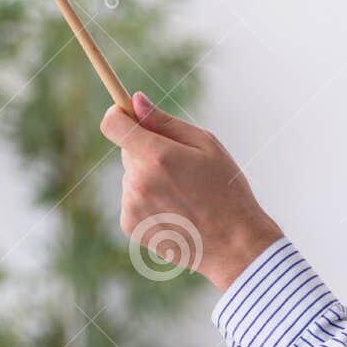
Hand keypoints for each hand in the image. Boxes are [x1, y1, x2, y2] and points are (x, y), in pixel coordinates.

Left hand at [100, 91, 283, 290]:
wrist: (233, 244)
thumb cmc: (226, 189)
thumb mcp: (206, 146)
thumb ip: (166, 122)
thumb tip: (136, 101)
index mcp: (157, 156)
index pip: (113, 124)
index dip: (118, 115)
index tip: (127, 115)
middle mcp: (138, 181)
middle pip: (127, 150)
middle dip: (146, 150)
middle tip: (180, 166)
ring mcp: (131, 205)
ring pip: (131, 176)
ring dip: (148, 177)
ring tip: (182, 194)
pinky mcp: (129, 225)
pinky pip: (132, 199)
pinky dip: (147, 200)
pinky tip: (174, 210)